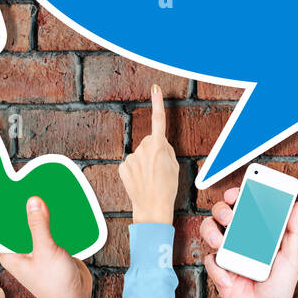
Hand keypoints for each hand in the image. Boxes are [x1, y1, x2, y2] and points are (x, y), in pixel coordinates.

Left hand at [0, 197, 93, 297]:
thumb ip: (39, 225)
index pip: (3, 227)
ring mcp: (38, 251)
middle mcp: (22, 252)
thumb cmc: (54, 285)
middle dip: (27, 210)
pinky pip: (52, 231)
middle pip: (22, 224)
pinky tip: (60, 209)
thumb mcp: (45, 251)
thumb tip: (32, 201)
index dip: (6, 210)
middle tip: (29, 185)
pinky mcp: (53, 250)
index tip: (9, 191)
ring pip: (38, 226)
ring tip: (46, 192)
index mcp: (10, 254)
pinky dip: (56, 223)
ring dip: (43, 215)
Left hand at [119, 85, 179, 224]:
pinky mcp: (122, 166)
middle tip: (160, 169)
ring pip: (140, 154)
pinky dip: (135, 170)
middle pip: (149, 142)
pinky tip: (140, 181)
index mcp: (159, 146)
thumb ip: (166, 150)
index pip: (159, 120)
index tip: (155, 88)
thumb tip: (158, 145)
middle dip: (154, 151)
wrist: (152, 208)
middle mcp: (143, 148)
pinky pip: (131, 163)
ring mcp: (131, 157)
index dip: (157, 102)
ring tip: (150, 178)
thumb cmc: (167, 188)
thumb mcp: (175, 166)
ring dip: (144, 162)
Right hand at [202, 188, 297, 297]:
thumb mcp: (292, 256)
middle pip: (221, 212)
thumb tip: (297, 205)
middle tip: (230, 215)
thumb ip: (294, 230)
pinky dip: (218, 266)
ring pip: (208, 230)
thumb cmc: (280, 284)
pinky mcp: (217, 270)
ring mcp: (226, 252)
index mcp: (256, 230)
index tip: (240, 190)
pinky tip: (230, 275)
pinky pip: (210, 260)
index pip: (244, 205)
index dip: (238, 193)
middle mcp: (238, 237)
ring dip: (211, 231)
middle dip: (222, 208)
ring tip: (221, 241)